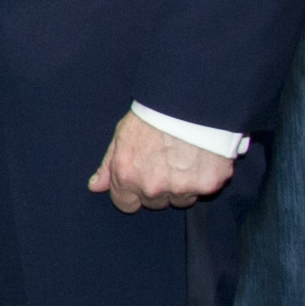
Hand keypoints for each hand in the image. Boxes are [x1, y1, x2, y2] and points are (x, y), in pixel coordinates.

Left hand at [87, 110, 235, 212]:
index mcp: (128, 177)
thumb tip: (95, 186)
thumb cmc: (153, 115)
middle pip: (155, 203)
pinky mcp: (209, 184)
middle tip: (167, 162)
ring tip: (186, 158)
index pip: (126, 205)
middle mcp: (154, 187)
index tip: (142, 179)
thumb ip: (109, 165)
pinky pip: (206, 189)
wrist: (188, 100)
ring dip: (183, 186)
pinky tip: (204, 158)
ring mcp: (182, 188)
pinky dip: (206, 177)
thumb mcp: (122, 135)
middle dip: (159, 188)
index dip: (133, 193)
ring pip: (182, 199)